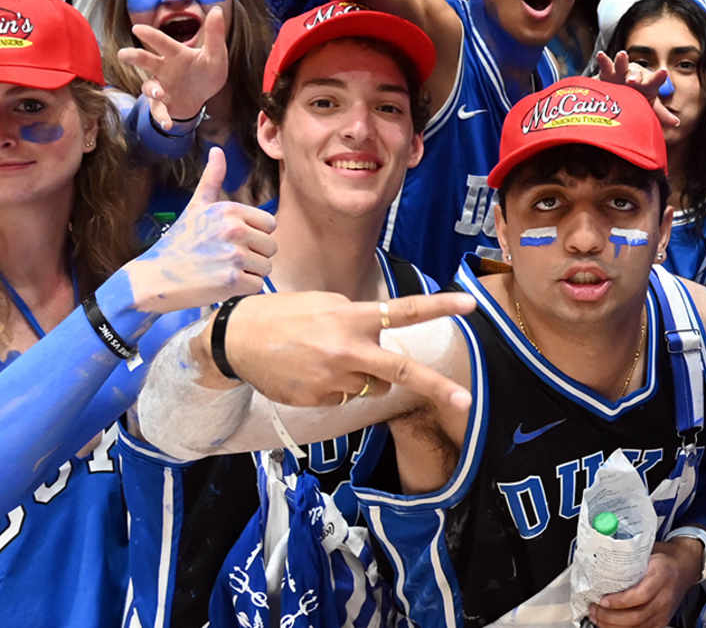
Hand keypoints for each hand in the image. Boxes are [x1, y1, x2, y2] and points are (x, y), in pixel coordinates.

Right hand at [117, 5, 228, 129]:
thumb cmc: (205, 70)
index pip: (161, 42)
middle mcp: (163, 69)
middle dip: (133, 57)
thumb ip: (215, 35)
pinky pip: (159, 111)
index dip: (150, 35)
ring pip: (149, 87)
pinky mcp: (164, 105)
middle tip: (123, 55)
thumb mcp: (216, 55)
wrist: (203, 94)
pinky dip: (163, 117)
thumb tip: (217, 9)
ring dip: (151, 89)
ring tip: (158, 92)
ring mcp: (161, 87)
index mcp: (175, 54)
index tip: (137, 28)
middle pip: (145, 61)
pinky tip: (169, 125)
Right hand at [124, 148, 276, 311]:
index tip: (231, 240)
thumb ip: (212, 179)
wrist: (155, 278)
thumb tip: (217, 150)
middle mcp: (234, 230)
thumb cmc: (179, 242)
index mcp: (230, 210)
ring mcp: (233, 256)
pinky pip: (257, 285)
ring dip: (248, 273)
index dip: (255, 235)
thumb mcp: (196, 206)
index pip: (270, 224)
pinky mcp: (232, 281)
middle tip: (225, 258)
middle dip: (253, 255)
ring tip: (222, 269)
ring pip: (266, 268)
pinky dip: (243, 288)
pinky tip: (222, 283)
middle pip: (271, 247)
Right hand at [220, 290, 476, 406]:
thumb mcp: (324, 303)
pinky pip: (346, 398)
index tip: (470, 304)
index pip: (404, 311)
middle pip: (402, 371)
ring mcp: (334, 380)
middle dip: (438, 387)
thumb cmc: (283, 315)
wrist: (235, 341)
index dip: (440, 307)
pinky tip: (313, 372)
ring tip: (330, 358)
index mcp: (352, 319)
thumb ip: (359, 320)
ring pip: (373, 386)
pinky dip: (339, 388)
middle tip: (466, 402)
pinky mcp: (319, 401)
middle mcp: (347, 351)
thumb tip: (381, 340)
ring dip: (366, 375)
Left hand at [588, 538, 702, 627]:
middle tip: (594, 610)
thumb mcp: (648, 552)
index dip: (619, 601)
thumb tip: (601, 562)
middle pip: (637, 616)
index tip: (602, 600)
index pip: (640, 594)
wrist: (684, 566)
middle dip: (610, 617)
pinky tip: (610, 625)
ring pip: (637, 627)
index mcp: (661, 574)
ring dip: (613, 626)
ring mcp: (664, 611)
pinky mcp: (662, 620)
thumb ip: (629, 560)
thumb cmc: (664, 559)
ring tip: (598, 619)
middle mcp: (665, 596)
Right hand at [594, 51, 679, 128]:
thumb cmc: (637, 99)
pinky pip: (605, 65)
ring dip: (622, 61)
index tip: (664, 72)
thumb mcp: (649, 105)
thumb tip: (677, 123)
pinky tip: (600, 55)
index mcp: (647, 84)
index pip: (654, 81)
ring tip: (621, 55)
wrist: (619, 94)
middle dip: (635, 76)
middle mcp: (635, 76)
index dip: (659, 77)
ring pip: (622, 65)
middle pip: (636, 74)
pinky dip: (603, 60)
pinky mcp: (607, 72)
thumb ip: (661, 113)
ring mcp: (621, 72)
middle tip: (632, 81)